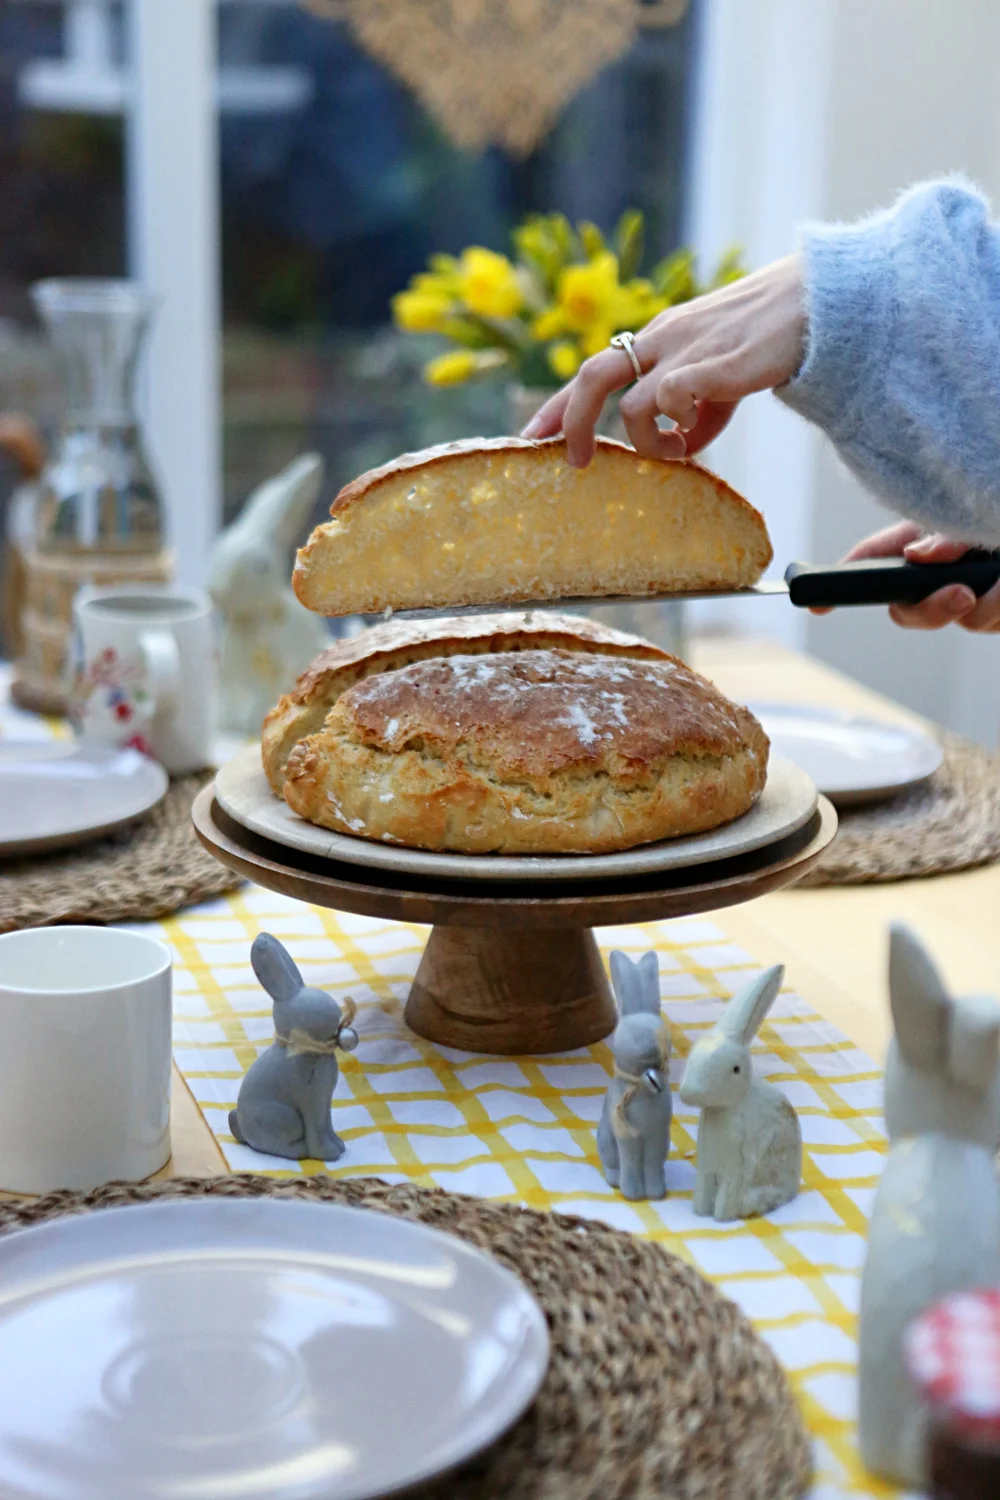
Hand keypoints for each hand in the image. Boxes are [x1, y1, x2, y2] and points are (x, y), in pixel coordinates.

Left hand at [521, 255, 805, 467]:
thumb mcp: (721, 377)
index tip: (530, 437)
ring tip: (672, 452)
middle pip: (591, 375)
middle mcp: (663, 339)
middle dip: (571, 420)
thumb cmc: (769, 339)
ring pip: (631, 401)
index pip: (593, 371)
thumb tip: (683, 446)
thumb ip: (697, 411)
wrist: (819, 303)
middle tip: (573, 461)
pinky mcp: (719, 363)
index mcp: (658, 339)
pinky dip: (673, 424)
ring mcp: (689, 348)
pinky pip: (673, 394)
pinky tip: (694, 433)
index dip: (557, 405)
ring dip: (642, 441)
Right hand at [814, 521, 999, 630]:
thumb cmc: (996, 503)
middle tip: (962, 595)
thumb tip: (919, 555)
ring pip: (968, 619)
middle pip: (910, 610)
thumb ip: (944, 533)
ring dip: (992, 606)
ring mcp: (978, 593)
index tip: (817, 601)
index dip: (840, 582)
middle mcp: (948, 570)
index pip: (873, 559)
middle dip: (933, 609)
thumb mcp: (977, 510)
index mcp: (929, 539)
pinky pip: (996, 620)